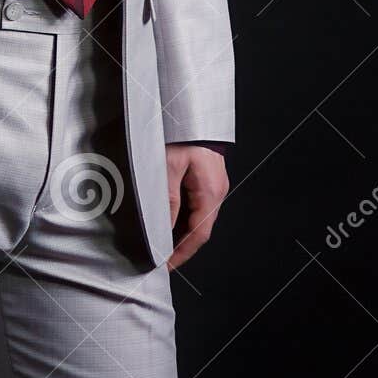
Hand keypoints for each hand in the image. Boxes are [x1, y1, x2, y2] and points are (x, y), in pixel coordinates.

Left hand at [165, 143, 228, 270]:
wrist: (191, 111)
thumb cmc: (181, 134)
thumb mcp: (168, 168)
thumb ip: (167, 201)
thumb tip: (164, 230)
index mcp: (210, 192)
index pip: (199, 234)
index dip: (182, 253)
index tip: (166, 266)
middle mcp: (216, 192)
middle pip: (200, 229)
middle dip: (181, 246)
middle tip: (161, 258)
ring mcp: (214, 186)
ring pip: (198, 218)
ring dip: (182, 232)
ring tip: (161, 243)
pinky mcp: (207, 179)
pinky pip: (196, 205)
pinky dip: (183, 217)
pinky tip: (168, 221)